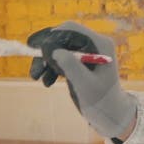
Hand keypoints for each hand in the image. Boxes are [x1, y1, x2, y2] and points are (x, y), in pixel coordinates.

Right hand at [27, 21, 136, 138]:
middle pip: (63, 38)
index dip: (51, 36)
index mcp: (100, 44)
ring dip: (46, 61)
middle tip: (34, 68)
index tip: (34, 47)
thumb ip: (71, 65)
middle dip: (46, 52)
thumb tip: (53, 49)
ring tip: (36, 77)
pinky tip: (47, 81)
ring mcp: (88, 51)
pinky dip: (53, 67)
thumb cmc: (101, 101)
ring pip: (60, 48)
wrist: (110, 113)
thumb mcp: (84, 84)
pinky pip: (63, 57)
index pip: (71, 30)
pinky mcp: (82, 60)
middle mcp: (94, 43)